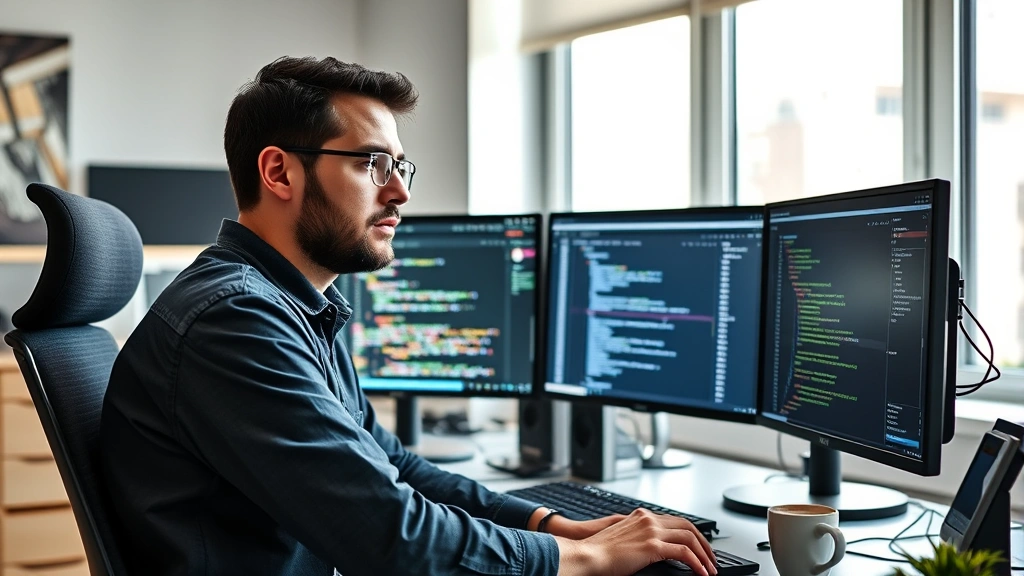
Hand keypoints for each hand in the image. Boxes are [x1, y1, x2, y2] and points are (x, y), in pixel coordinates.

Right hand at [555, 508, 717, 575]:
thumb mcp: (623, 538)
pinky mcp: (652, 546)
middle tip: (710, 558)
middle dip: (703, 543)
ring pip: (690, 538)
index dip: (691, 533)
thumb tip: (652, 550)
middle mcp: (648, 519)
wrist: (588, 555)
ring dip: (704, 555)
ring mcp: (651, 531)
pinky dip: (697, 563)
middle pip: (688, 526)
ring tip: (710, 568)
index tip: (698, 545)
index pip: (675, 520)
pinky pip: (684, 554)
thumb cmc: (599, 552)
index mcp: (641, 516)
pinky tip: (701, 573)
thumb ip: (639, 537)